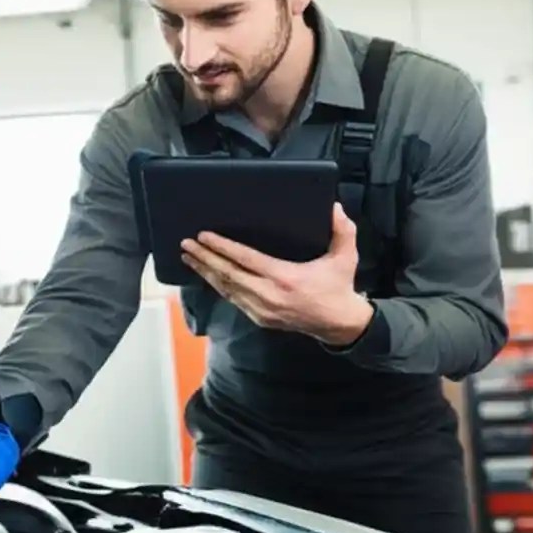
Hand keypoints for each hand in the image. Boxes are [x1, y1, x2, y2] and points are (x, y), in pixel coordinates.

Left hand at [180, 202, 374, 345]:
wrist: (339, 325)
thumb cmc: (338, 287)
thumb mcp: (346, 257)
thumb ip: (343, 231)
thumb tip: (334, 207)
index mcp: (285, 278)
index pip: (245, 259)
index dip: (222, 247)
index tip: (204, 236)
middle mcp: (269, 295)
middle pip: (227, 274)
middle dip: (204, 258)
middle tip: (187, 244)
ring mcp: (261, 310)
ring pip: (225, 289)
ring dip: (205, 272)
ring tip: (189, 257)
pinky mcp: (259, 318)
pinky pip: (232, 299)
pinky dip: (217, 286)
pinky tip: (207, 274)